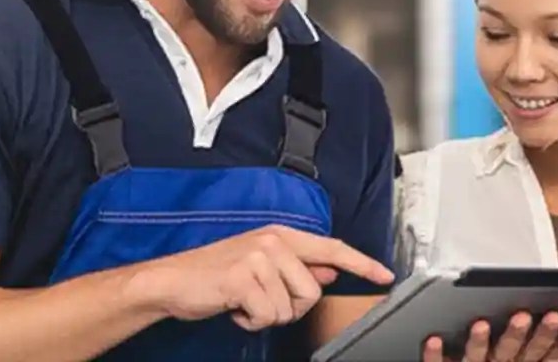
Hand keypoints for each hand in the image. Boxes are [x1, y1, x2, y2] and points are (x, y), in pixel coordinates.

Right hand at [143, 224, 394, 331]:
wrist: (172, 281)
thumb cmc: (215, 275)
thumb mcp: (260, 264)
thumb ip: (297, 265)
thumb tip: (329, 269)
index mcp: (280, 236)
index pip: (331, 248)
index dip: (362, 263)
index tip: (385, 275)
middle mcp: (273, 241)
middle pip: (313, 291)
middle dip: (290, 307)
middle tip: (260, 300)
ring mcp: (258, 257)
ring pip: (291, 307)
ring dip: (267, 315)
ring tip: (244, 302)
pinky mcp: (243, 278)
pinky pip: (268, 316)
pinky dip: (251, 322)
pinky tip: (235, 308)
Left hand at [421, 311, 557, 361]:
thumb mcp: (538, 358)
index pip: (549, 354)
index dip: (554, 338)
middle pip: (515, 353)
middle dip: (521, 335)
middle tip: (525, 315)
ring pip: (478, 358)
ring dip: (480, 341)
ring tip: (480, 323)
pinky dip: (435, 354)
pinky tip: (432, 339)